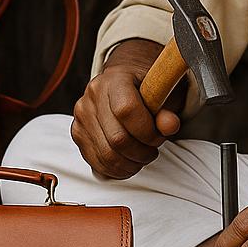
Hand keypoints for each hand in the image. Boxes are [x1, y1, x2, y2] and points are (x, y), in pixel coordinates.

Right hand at [71, 39, 184, 178]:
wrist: (128, 77)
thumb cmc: (148, 85)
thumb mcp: (164, 92)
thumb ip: (167, 110)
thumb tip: (170, 126)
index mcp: (115, 79)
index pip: (127, 111)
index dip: (147, 131)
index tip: (159, 136)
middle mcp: (93, 95)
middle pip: (116, 138)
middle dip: (141, 152)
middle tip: (153, 149)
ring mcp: (82, 115)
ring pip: (106, 155)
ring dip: (130, 164)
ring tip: (143, 156)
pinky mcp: (78, 132)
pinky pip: (95, 161)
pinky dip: (116, 169)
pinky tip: (129, 162)